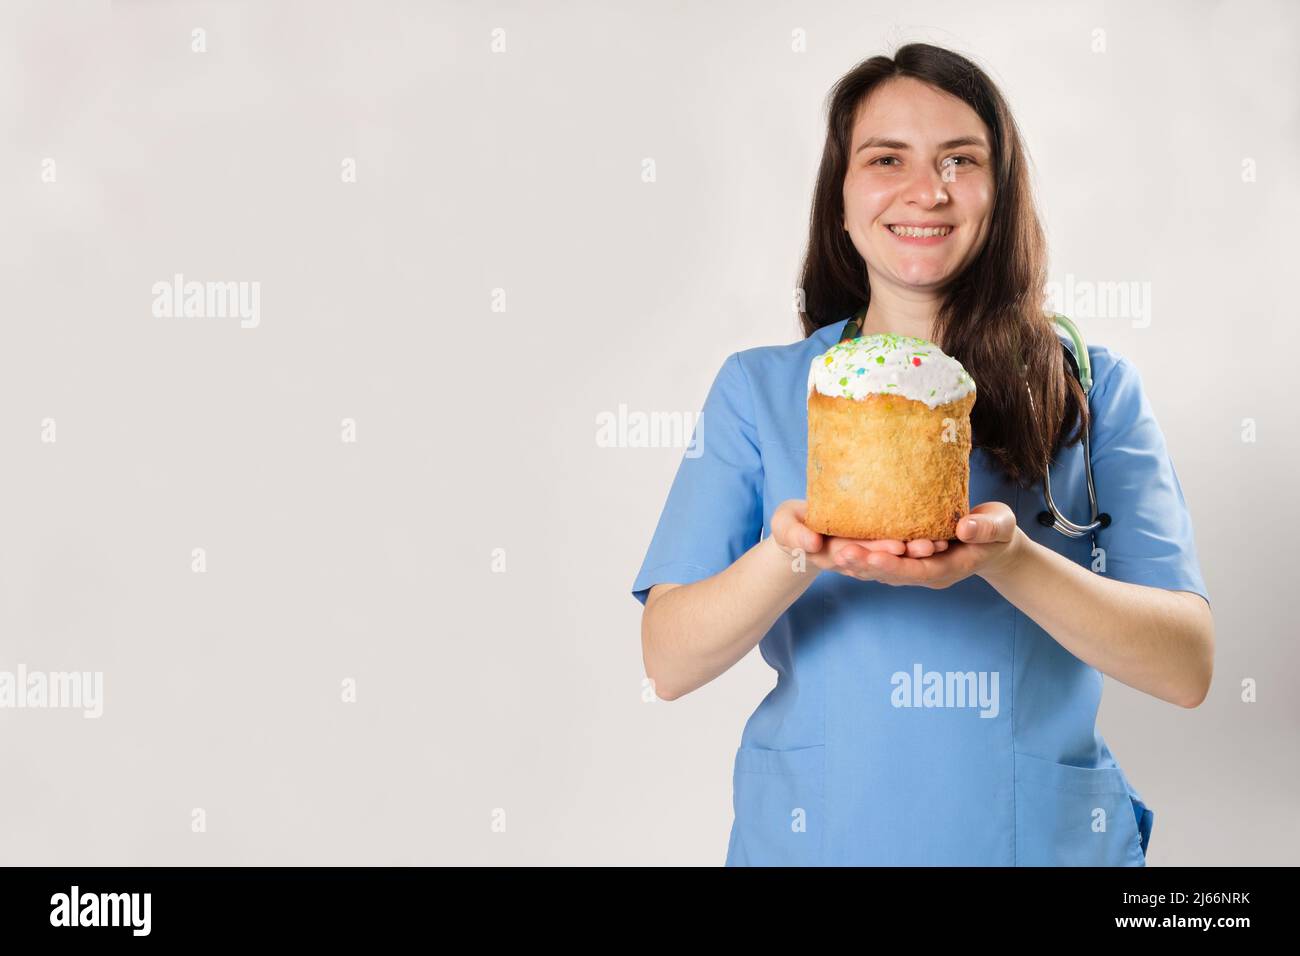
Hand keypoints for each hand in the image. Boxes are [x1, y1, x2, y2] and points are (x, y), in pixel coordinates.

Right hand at [770, 499, 951, 575]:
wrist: (799, 532)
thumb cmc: (790, 525)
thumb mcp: (784, 526)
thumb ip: (794, 534)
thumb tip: (810, 543)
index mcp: (832, 555)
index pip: (857, 556)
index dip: (876, 552)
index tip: (896, 547)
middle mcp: (853, 561)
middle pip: (881, 559)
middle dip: (905, 554)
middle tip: (927, 546)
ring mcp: (865, 556)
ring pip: (893, 557)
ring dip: (916, 552)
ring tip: (939, 543)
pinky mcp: (874, 548)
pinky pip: (897, 549)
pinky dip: (915, 544)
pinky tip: (938, 536)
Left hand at [829, 501, 1024, 588]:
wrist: (995, 545)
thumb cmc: (998, 532)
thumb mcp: (1000, 527)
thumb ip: (985, 529)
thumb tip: (965, 528)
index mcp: (947, 568)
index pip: (917, 571)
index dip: (894, 565)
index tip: (873, 556)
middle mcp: (926, 574)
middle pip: (892, 574)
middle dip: (866, 565)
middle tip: (839, 554)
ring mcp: (916, 569)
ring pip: (882, 570)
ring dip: (857, 563)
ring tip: (830, 553)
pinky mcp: (908, 560)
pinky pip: (881, 560)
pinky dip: (861, 556)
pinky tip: (838, 547)